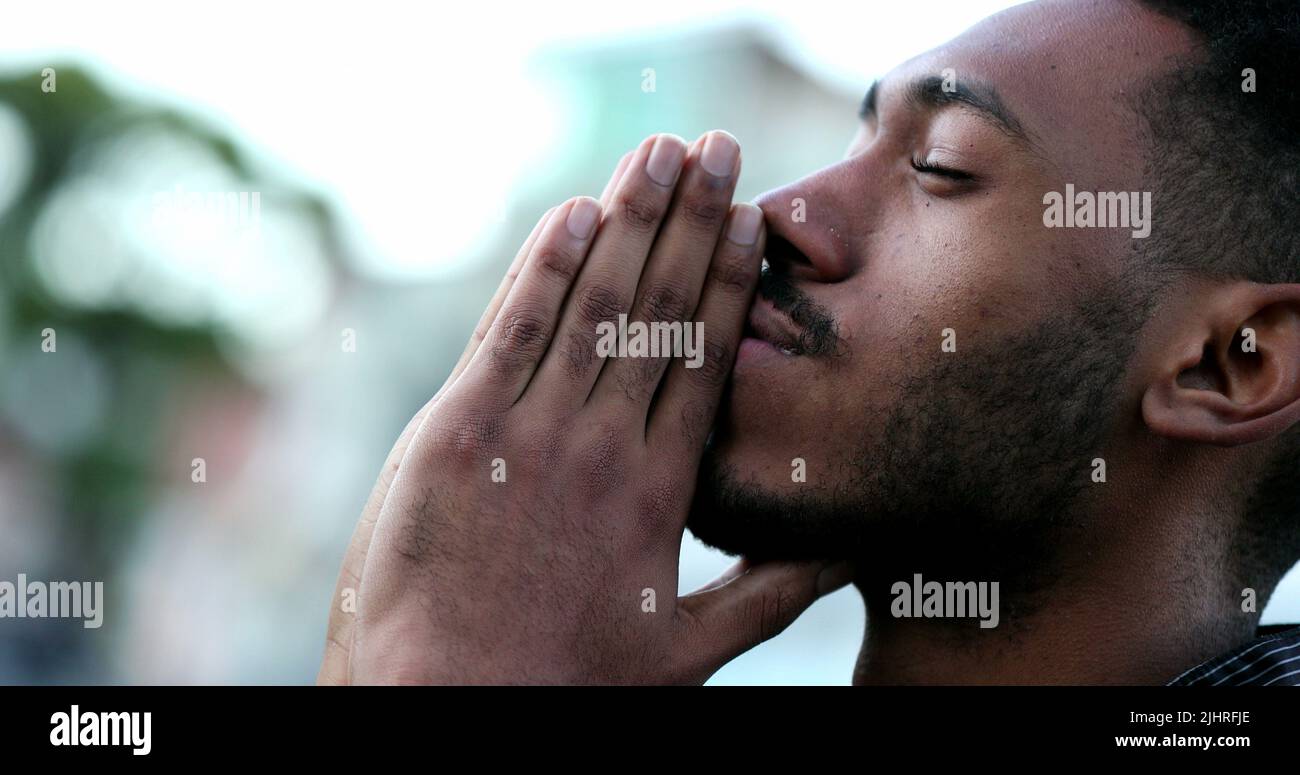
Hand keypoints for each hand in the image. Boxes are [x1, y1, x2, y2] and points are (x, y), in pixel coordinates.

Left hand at [319, 131, 851, 684]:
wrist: (450, 718)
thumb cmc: (568, 690)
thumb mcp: (686, 652)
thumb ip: (769, 593)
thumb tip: (849, 553)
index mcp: (662, 492)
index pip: (706, 358)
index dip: (729, 280)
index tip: (750, 220)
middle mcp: (603, 449)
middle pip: (659, 311)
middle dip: (689, 221)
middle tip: (718, 147)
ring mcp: (527, 436)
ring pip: (592, 305)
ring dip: (625, 220)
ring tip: (659, 151)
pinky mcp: (455, 436)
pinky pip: (509, 332)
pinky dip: (541, 269)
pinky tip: (572, 214)